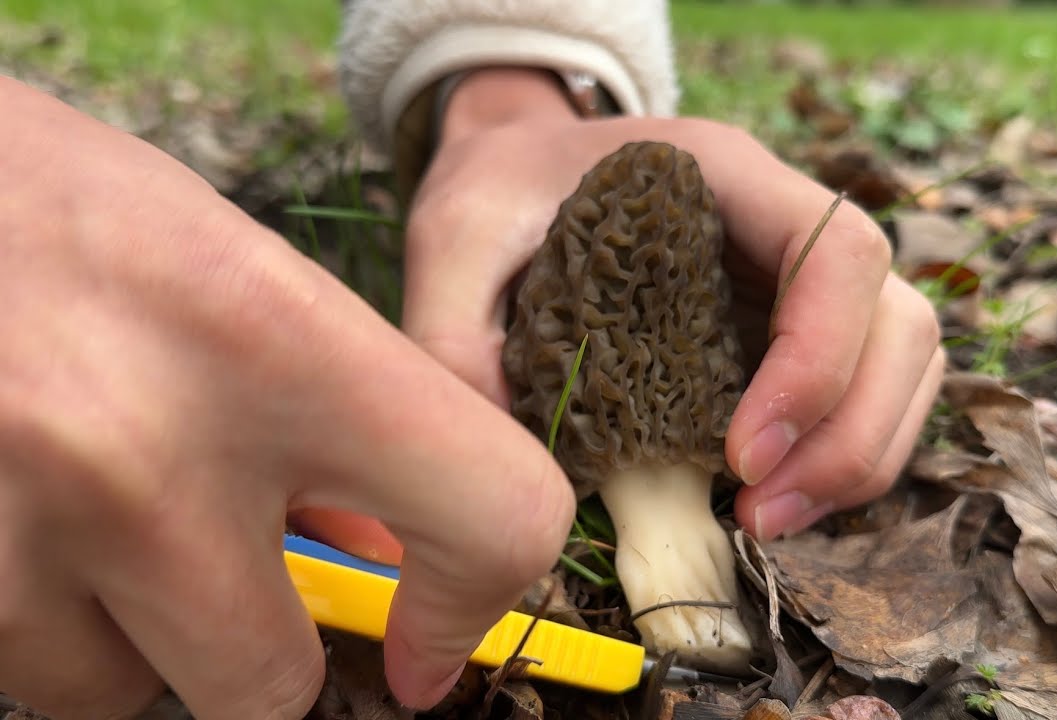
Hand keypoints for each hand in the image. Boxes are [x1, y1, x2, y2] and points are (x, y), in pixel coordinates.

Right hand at [0, 76, 574, 717]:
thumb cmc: (59, 211)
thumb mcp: (230, 272)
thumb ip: (330, 421)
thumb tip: (384, 565)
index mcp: (277, 335)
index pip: (487, 516)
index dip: (475, 600)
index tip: (429, 641)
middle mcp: (153, 446)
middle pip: (270, 685)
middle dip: (260, 648)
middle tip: (223, 567)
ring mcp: (23, 521)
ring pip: (124, 695)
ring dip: (128, 635)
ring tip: (90, 507)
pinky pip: (31, 672)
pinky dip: (42, 621)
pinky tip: (24, 512)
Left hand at [403, 69, 944, 542]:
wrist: (518, 169)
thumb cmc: (500, 193)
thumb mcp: (456, 239)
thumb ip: (459, 336)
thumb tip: (504, 472)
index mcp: (727, 176)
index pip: (837, 253)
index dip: (816, 361)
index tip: (741, 455)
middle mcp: (787, 224)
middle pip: (898, 322)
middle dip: (848, 436)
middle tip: (757, 516)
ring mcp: (802, 279)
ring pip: (907, 363)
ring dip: (859, 458)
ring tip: (763, 522)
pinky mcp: (795, 330)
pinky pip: (873, 393)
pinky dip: (844, 460)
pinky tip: (769, 502)